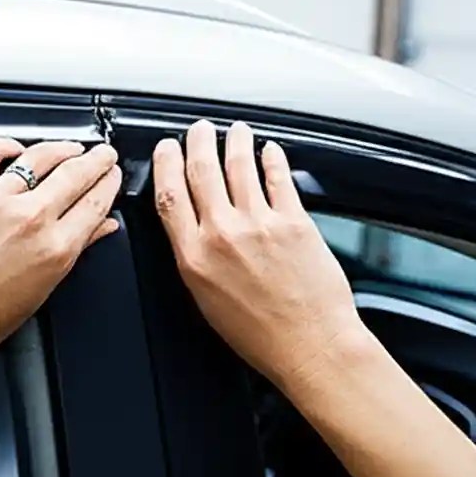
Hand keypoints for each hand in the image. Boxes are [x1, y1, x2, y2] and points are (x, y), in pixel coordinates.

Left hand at [0, 138, 120, 369]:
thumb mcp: (37, 293)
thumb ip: (72, 254)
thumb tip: (98, 230)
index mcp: (54, 250)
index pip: (96, 203)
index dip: (110, 183)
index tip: (112, 176)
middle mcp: (28, 220)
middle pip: (76, 173)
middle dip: (97, 159)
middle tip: (102, 154)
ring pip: (39, 157)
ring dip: (61, 148)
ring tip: (69, 148)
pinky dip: (6, 145)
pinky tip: (15, 147)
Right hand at [152, 120, 369, 387]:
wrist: (310, 347)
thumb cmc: (261, 336)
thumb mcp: (207, 301)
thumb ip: (196, 260)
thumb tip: (192, 231)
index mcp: (195, 257)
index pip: (169, 195)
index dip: (165, 164)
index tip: (166, 150)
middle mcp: (224, 235)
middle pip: (202, 170)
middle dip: (198, 142)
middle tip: (199, 130)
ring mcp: (260, 224)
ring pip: (239, 165)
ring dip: (235, 141)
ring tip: (235, 131)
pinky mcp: (294, 222)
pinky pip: (279, 178)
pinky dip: (272, 158)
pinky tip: (271, 150)